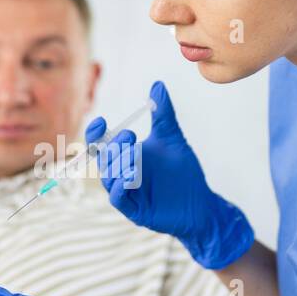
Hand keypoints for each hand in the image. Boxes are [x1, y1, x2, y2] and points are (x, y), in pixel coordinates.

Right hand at [87, 79, 253, 269]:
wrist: (200, 200)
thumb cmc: (183, 170)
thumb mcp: (172, 137)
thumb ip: (163, 113)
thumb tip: (158, 85)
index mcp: (124, 155)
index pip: (100, 143)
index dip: (96, 133)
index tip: (102, 121)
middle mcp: (121, 173)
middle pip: (103, 159)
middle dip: (113, 146)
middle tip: (131, 135)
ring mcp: (127, 193)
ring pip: (109, 178)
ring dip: (118, 165)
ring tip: (135, 155)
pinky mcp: (134, 211)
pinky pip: (118, 199)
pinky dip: (120, 187)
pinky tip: (131, 176)